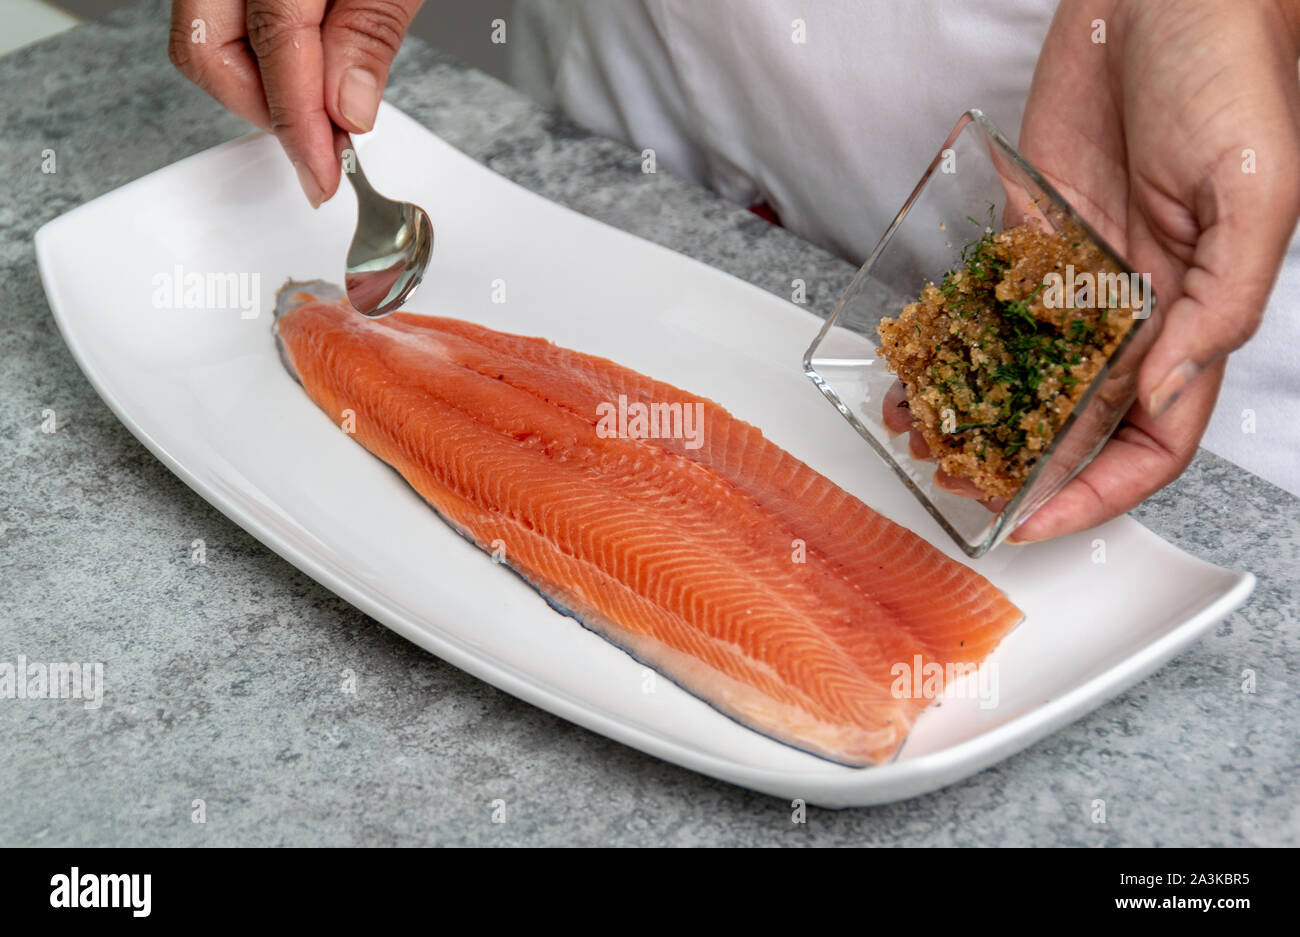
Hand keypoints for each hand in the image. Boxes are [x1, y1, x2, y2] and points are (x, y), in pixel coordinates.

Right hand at [168, 0, 423, 206]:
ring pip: (206, 41)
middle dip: (265, 111)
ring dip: (261, 86)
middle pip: (207, 52)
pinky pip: (220, 24)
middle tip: (324, 142)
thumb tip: (347, 110)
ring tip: (322, 103)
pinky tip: (306, 70)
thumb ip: (367, 32)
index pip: (272, 50)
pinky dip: (258, 57)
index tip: (325, 178)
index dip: (301, 127)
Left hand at [893, 0, 1299, 543]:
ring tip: (924, 432)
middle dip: (1025, 461)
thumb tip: (1167, 392)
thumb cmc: (1233, 69)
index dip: (1103, 490)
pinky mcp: (1031, 228)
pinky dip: (958, 334)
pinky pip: (991, 298)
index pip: (1155, 436)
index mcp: (1196, 311)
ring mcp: (1079, 270)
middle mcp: (1134, 305)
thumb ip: (1220, 302)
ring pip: (1028, 367)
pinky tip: (919, 361)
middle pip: (1081, 416)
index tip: (1038, 520)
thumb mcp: (1257, 192)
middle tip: (960, 482)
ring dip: (981, 407)